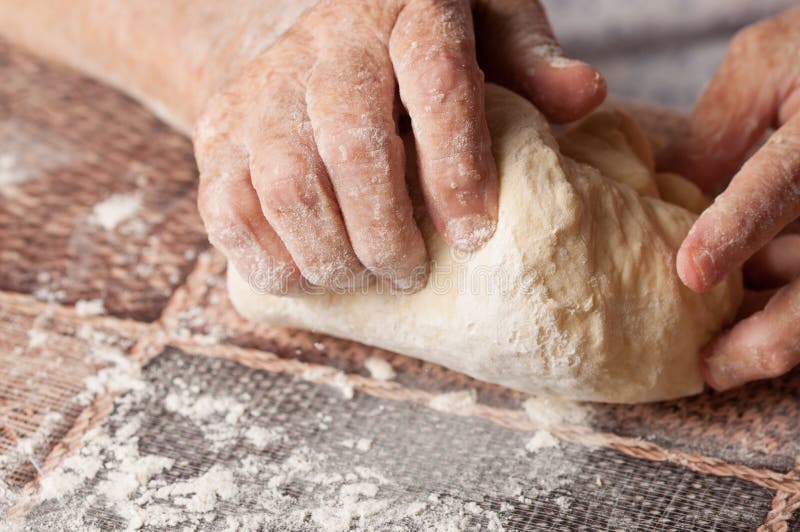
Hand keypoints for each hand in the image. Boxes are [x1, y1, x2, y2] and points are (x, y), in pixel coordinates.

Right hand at [195, 0, 605, 294]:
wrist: (321, 37)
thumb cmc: (422, 43)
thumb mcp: (488, 27)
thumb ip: (530, 62)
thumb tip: (586, 96)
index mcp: (407, 8)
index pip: (435, 78)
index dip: (456, 165)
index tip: (475, 235)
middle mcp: (326, 45)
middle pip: (351, 145)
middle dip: (386, 230)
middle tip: (412, 273)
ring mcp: (263, 89)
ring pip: (286, 185)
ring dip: (330, 254)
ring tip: (363, 278)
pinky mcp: (219, 131)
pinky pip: (224, 206)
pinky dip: (264, 257)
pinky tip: (304, 275)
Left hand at [667, 6, 799, 389]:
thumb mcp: (764, 67)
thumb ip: (719, 133)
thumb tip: (672, 203)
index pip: (779, 185)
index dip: (737, 229)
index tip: (690, 273)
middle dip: (772, 335)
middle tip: (709, 368)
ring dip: (776, 328)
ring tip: (717, 352)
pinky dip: (788, 305)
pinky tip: (749, 314)